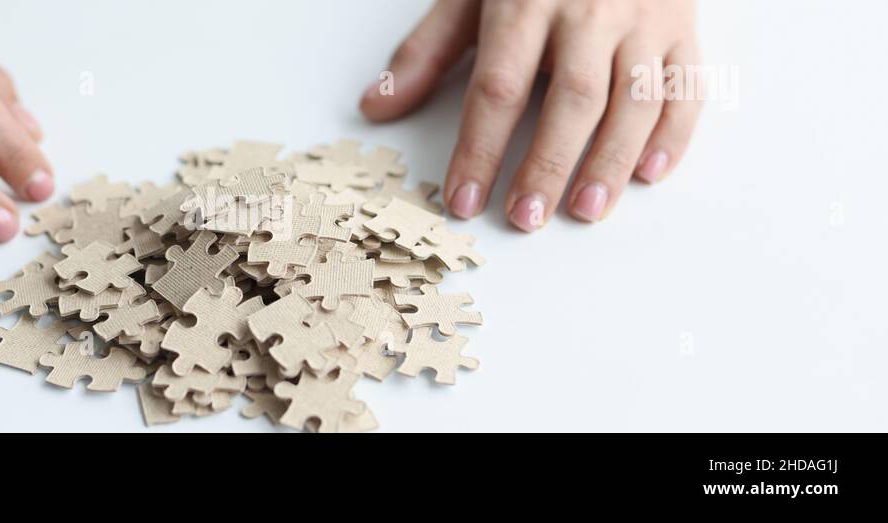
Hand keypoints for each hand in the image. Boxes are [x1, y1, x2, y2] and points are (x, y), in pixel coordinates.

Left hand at [360, 0, 700, 230]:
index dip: (479, 149)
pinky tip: (649, 173)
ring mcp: (644, 19)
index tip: (464, 200)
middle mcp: (590, 11)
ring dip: (611, 161)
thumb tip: (376, 107)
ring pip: (635, 99)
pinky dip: (674, 134)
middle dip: (547, 165)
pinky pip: (687, 86)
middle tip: (525, 218)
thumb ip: (426, 52)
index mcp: (526, 2)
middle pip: (571, 99)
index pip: (498, 88)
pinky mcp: (683, 27)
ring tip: (586, 211)